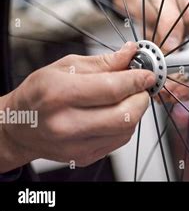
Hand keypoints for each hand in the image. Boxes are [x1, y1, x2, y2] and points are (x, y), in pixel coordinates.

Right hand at [0, 42, 153, 171]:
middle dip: (141, 98)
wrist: (19, 126)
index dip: (136, 80)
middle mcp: (65, 124)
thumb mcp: (66, 66)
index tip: (148, 74)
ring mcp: (75, 145)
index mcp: (59, 94)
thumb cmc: (40, 93)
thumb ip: (104, 62)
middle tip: (141, 87)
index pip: (111, 89)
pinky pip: (119, 140)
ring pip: (126, 129)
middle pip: (124, 115)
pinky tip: (115, 113)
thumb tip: (131, 53)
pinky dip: (125, 125)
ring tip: (126, 98)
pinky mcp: (84, 157)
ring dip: (135, 111)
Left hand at [111, 0, 188, 101]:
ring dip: (179, 90)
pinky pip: (177, 79)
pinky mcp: (175, 62)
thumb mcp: (159, 1)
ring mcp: (187, 52)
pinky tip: (158, 92)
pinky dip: (169, 88)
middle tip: (173, 91)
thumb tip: (173, 45)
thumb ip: (167, 21)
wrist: (138, 2)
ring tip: (163, 95)